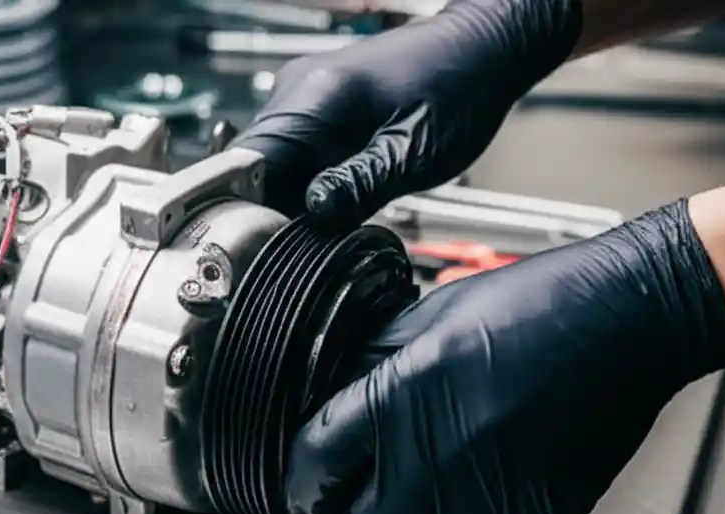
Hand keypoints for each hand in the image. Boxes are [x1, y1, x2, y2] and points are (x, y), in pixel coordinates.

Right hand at [231, 0, 582, 225]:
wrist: (483, 49)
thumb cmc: (461, 84)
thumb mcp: (414, 151)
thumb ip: (359, 187)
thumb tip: (313, 217)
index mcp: (316, 96)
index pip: (246, 160)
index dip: (242, 209)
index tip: (250, 246)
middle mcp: (299, 91)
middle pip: (254, 167)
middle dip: (265, 212)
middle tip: (291, 253)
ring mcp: (305, 98)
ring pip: (272, 166)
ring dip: (286, 202)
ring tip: (316, 234)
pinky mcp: (318, 110)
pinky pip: (294, 157)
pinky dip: (304, 188)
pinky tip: (328, 210)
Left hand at [284, 200, 724, 513]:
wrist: (626, 318)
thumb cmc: (534, 304)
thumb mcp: (428, 316)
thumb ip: (374, 361)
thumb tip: (334, 389)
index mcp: (393, 402)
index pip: (311, 469)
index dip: (302, 483)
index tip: (305, 487)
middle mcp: (432, 460)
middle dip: (368, 506)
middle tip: (387, 476)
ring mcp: (486, 499)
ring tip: (454, 471)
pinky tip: (500, 480)